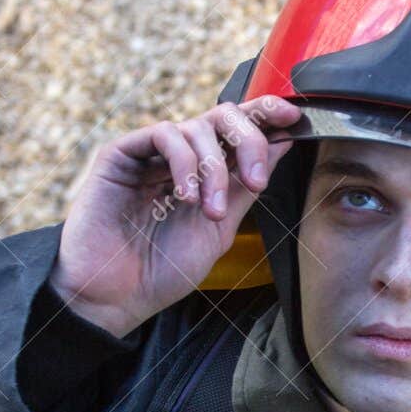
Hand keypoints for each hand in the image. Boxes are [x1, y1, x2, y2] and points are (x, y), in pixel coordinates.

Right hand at [49, 95, 301, 336]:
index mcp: (204, 172)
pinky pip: (163, 135)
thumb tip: (282, 145)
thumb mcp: (220, 227)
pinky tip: (186, 196)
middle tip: (256, 181)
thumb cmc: (164, 269)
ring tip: (210, 210)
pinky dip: (184, 162)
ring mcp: (149, 154)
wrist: (117, 296)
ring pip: (196, 125)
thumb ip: (246, 186)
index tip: (293, 119)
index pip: (237, 130)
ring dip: (214, 168)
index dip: (266, 115)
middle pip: (223, 116)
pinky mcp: (121, 154)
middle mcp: (178, 157)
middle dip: (249, 140)